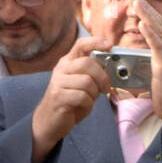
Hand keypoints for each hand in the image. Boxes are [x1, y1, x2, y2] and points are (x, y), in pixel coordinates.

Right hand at [31, 36, 112, 162]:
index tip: (110, 45)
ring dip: (95, 93)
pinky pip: (83, 97)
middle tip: (105, 88)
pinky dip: (88, 104)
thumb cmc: (71, 101)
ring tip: (90, 99)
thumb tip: (111, 69)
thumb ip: (92, 75)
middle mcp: (62, 69)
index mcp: (68, 62)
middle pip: (87, 64)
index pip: (81, 45)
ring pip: (87, 82)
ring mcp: (58, 82)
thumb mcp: (82, 84)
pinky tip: (82, 106)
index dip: (96, 42)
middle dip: (102, 77)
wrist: (51, 120)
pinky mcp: (58, 96)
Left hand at [134, 0, 161, 120]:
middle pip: (160, 26)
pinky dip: (150, 34)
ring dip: (146, 15)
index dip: (152, 16)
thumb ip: (159, 70)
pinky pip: (158, 46)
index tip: (141, 5)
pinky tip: (142, 24)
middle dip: (147, 10)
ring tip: (136, 3)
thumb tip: (151, 67)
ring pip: (159, 31)